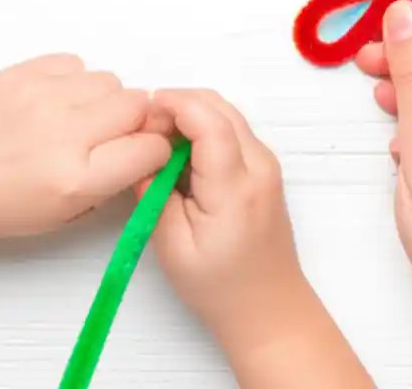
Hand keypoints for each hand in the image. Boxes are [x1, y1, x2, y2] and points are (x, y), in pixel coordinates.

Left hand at [0, 54, 169, 240]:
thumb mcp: (63, 215)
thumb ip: (111, 183)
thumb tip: (146, 148)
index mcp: (75, 180)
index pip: (150, 148)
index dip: (151, 152)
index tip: (138, 155)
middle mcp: (63, 133)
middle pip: (137, 104)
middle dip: (131, 122)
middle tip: (104, 137)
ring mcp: (41, 96)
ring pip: (109, 80)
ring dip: (102, 99)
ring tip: (73, 119)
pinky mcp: (21, 72)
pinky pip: (76, 63)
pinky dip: (73, 81)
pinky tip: (52, 102)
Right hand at [146, 90, 371, 388]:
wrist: (269, 307)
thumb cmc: (221, 287)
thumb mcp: (173, 246)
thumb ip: (154, 195)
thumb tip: (142, 156)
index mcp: (236, 186)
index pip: (209, 120)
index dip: (173, 105)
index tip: (142, 117)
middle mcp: (260, 166)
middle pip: (220, 107)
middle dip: (179, 105)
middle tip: (145, 131)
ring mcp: (267, 166)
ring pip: (227, 115)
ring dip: (191, 116)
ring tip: (158, 145)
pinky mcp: (265, 171)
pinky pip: (233, 133)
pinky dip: (205, 130)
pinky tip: (181, 157)